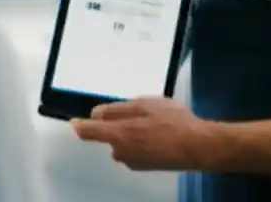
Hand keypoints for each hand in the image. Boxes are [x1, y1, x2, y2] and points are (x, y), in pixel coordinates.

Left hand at [71, 97, 218, 171]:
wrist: (197, 146)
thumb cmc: (171, 121)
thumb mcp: (144, 105)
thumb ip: (117, 110)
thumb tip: (96, 114)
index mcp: (117, 135)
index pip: (88, 131)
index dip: (79, 124)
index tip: (74, 120)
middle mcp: (120, 152)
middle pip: (109, 134)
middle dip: (119, 122)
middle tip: (141, 111)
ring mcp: (133, 161)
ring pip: (124, 141)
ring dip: (133, 131)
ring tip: (156, 122)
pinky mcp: (145, 166)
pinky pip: (136, 149)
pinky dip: (143, 140)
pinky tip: (161, 134)